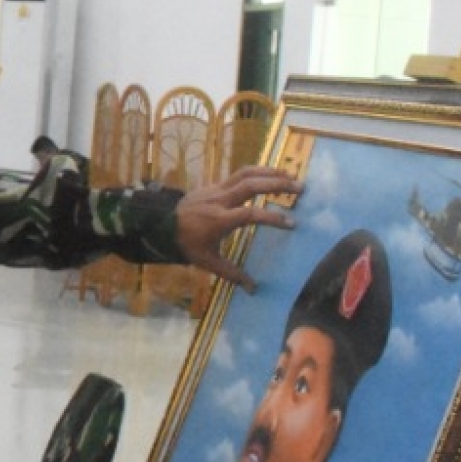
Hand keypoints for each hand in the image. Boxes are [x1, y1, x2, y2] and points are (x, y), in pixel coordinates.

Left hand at [173, 164, 302, 290]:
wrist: (160, 224)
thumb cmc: (186, 244)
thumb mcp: (208, 261)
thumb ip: (232, 274)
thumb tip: (253, 289)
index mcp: (219, 220)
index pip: (250, 214)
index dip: (272, 217)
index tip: (291, 224)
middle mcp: (219, 200)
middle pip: (251, 185)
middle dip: (277, 184)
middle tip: (300, 187)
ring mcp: (216, 189)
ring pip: (244, 173)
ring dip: (268, 172)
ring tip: (290, 175)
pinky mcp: (214, 184)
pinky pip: (238, 174)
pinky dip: (256, 172)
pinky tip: (270, 175)